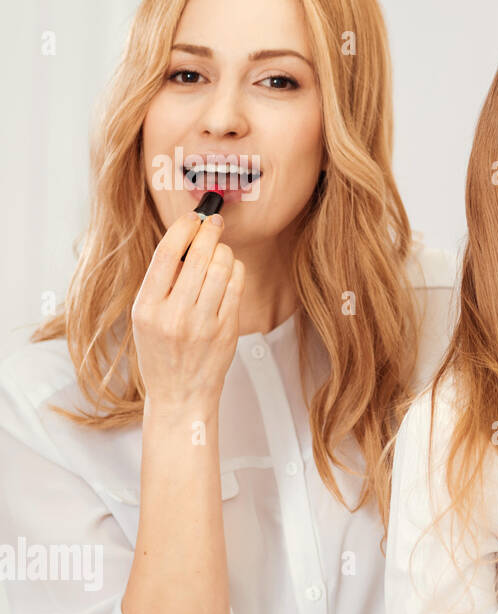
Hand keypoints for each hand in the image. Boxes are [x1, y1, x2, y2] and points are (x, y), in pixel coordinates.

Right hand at [132, 212, 244, 414]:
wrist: (180, 394)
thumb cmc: (161, 354)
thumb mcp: (144, 319)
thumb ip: (161, 284)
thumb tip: (186, 244)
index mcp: (146, 308)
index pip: (166, 255)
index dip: (182, 230)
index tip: (191, 219)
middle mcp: (174, 314)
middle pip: (198, 257)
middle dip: (208, 232)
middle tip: (213, 222)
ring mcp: (203, 323)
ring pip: (221, 269)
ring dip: (224, 250)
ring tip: (220, 247)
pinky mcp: (226, 329)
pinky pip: (236, 287)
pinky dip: (235, 270)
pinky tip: (230, 268)